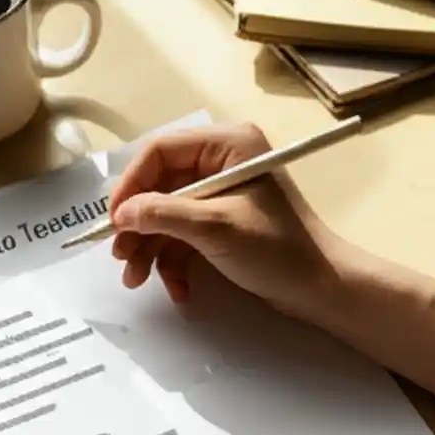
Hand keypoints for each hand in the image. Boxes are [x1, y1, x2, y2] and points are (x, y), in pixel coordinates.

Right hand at [110, 123, 345, 319]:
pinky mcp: (220, 222)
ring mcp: (220, 194)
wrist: (321, 290)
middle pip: (158, 185)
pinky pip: (181, 235)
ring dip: (149, 248)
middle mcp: (221, 161)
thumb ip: (163, 215)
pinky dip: (173, 262)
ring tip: (137, 280)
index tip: (113, 221)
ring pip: (165, 214)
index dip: (130, 185)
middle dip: (138, 225)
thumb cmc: (276, 250)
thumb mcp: (214, 228)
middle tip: (121, 257)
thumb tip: (120, 215)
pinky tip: (177, 288)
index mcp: (227, 145)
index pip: (160, 151)